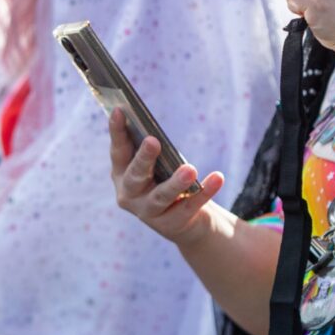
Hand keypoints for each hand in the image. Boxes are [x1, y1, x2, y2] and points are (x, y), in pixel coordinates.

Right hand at [108, 111, 224, 248]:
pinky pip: (190, 206)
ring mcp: (149, 213)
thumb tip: (152, 128)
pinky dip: (204, 191)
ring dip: (176, 182)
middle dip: (143, 158)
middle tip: (153, 141)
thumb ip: (151, 150)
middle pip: (135, 176)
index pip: (118, 151)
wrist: (183, 222)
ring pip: (161, 196)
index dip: (117, 131)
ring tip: (190, 169)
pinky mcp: (172, 224)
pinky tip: (217, 178)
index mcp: (121, 175)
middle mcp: (129, 196)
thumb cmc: (164, 180)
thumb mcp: (156, 164)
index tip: (120, 110)